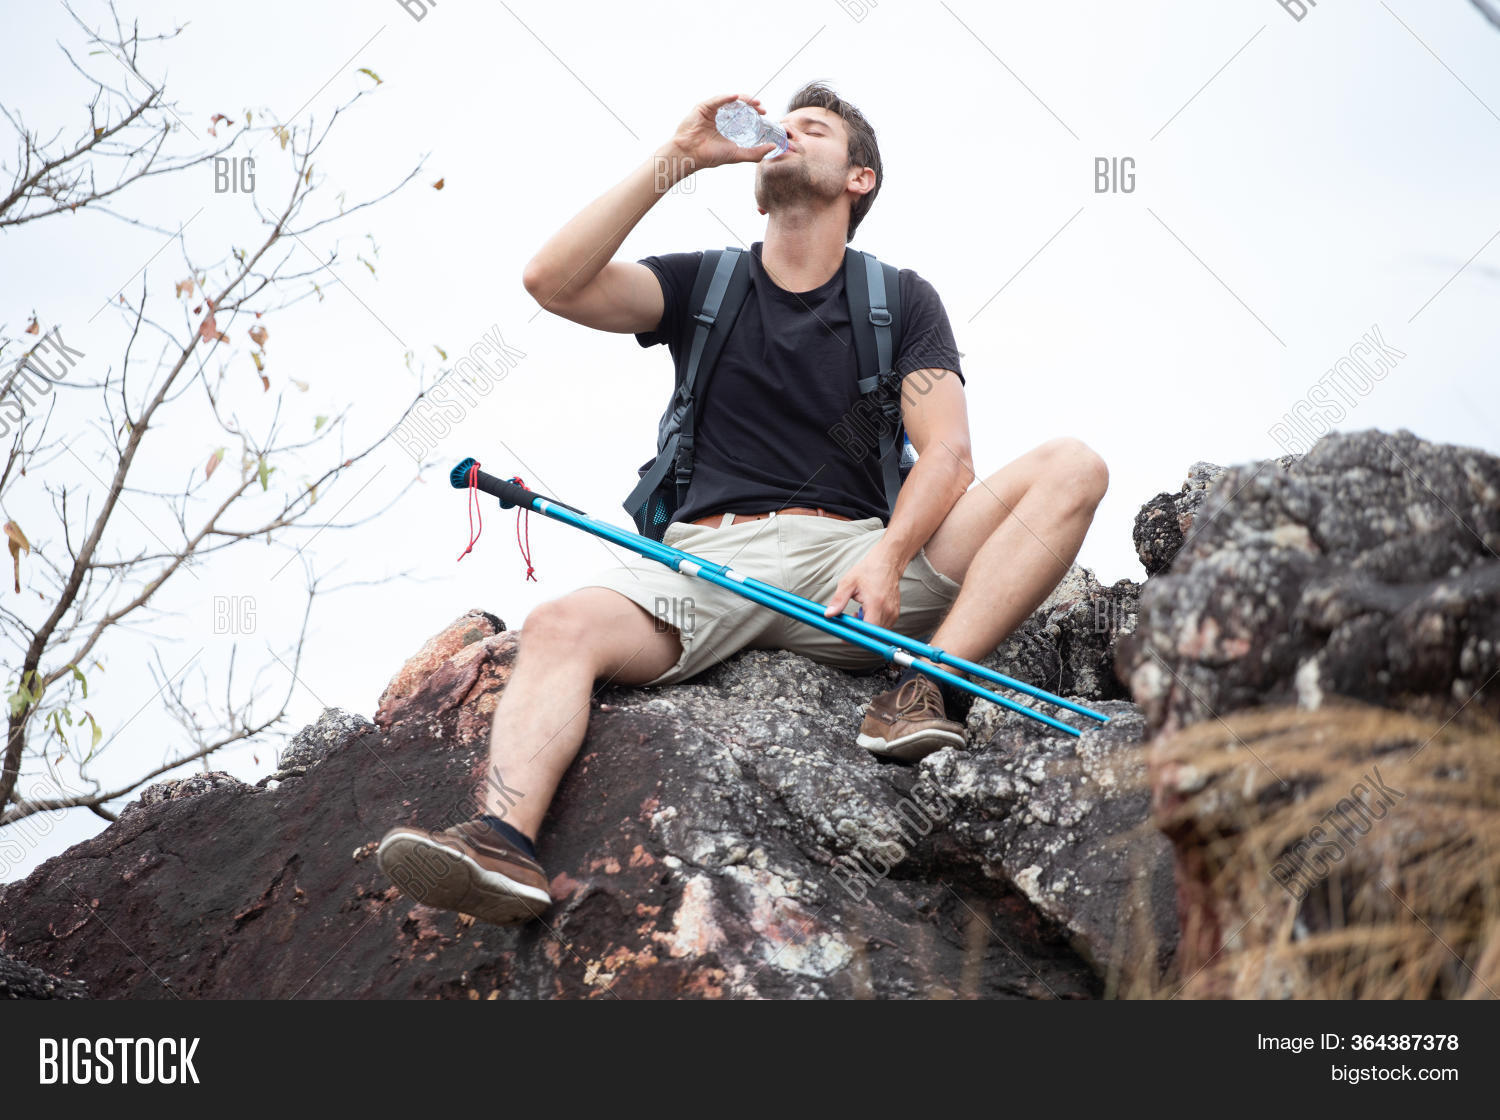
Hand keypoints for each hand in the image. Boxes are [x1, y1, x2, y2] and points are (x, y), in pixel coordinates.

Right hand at [663, 93, 779, 173]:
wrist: (690, 155)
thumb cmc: (710, 156)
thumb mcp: (737, 154)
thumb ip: (755, 153)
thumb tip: (773, 147)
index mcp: (727, 126)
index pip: (743, 114)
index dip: (754, 112)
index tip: (764, 113)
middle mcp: (720, 116)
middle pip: (738, 105)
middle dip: (751, 104)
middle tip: (761, 107)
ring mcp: (711, 111)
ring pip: (729, 100)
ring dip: (743, 99)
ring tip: (753, 102)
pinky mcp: (703, 107)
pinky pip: (717, 100)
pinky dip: (726, 98)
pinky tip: (736, 97)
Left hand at [824, 551, 903, 629]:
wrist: (887, 563)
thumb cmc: (869, 570)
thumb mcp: (848, 583)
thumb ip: (839, 600)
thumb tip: (829, 614)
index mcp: (876, 603)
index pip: (867, 630)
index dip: (855, 636)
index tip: (845, 636)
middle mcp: (888, 610)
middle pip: (872, 634)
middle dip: (858, 631)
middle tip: (850, 619)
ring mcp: (893, 613)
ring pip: (877, 632)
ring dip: (865, 627)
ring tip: (858, 612)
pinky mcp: (895, 614)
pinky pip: (883, 627)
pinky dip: (872, 623)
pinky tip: (867, 612)